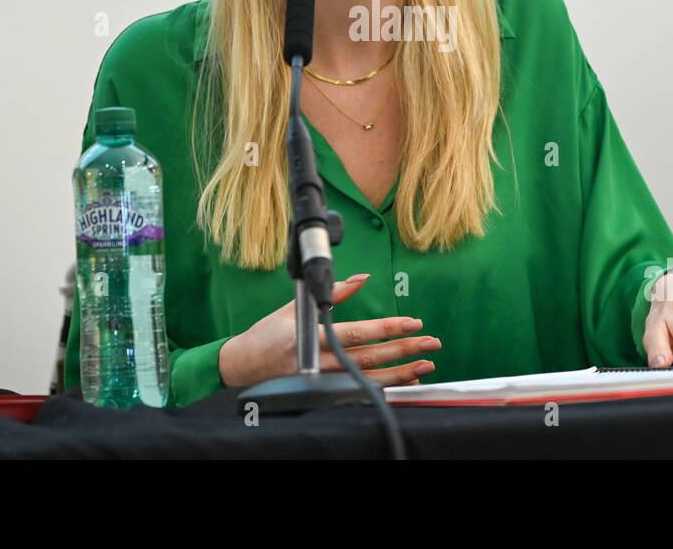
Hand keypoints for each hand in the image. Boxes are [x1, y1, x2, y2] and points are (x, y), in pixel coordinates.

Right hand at [218, 273, 439, 387]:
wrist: (242, 367)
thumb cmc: (266, 335)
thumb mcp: (294, 307)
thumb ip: (332, 294)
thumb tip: (361, 279)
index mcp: (310, 336)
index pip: (356, 333)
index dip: (386, 329)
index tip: (412, 324)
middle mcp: (317, 362)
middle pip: (369, 358)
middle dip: (403, 350)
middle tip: (430, 342)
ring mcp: (320, 382)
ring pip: (367, 379)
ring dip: (400, 373)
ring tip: (425, 365)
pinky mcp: (322, 393)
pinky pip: (358, 390)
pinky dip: (384, 386)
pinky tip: (403, 380)